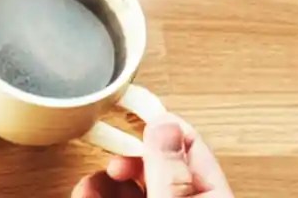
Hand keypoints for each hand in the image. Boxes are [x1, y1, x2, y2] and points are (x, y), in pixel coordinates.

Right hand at [71, 114, 233, 197]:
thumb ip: (169, 173)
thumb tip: (165, 125)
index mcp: (212, 197)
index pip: (188, 144)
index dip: (157, 126)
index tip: (127, 108)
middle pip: (154, 164)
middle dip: (124, 158)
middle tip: (110, 158)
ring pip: (130, 183)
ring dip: (103, 180)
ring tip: (88, 186)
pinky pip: (118, 197)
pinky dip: (97, 193)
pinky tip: (85, 194)